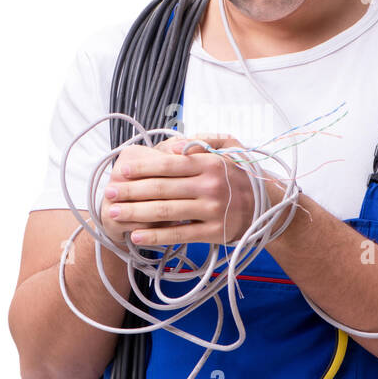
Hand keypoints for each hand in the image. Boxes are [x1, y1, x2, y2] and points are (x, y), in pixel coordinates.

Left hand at [100, 134, 256, 246]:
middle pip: (161, 188)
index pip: (168, 164)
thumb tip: (173, 145)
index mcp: (210, 163)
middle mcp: (210, 185)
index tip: (120, 170)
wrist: (269, 207)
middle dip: (130, 191)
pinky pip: (180, 235)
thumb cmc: (241, 177)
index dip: (141, 168)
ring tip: (114, 214)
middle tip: (108, 193)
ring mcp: (212, 210)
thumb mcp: (229, 150)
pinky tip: (137, 236)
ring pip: (166, 212)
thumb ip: (202, 142)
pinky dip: (156, 236)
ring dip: (136, 213)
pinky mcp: (215, 232)